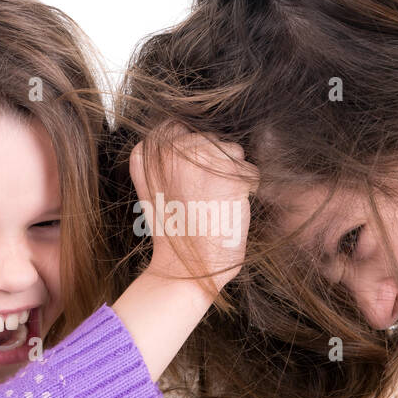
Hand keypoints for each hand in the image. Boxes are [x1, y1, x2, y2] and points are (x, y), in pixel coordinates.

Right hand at [129, 122, 258, 295]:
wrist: (186, 270)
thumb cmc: (175, 234)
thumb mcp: (154, 188)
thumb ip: (164, 158)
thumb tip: (192, 134)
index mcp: (147, 151)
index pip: (178, 127)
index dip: (192, 153)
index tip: (189, 181)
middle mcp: (171, 148)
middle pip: (210, 139)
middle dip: (214, 165)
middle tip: (200, 200)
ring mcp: (201, 158)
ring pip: (233, 152)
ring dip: (232, 176)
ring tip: (213, 204)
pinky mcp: (230, 174)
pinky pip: (250, 173)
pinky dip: (246, 191)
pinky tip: (227, 210)